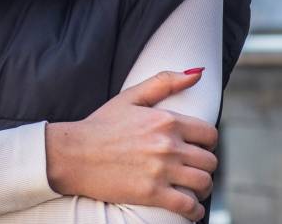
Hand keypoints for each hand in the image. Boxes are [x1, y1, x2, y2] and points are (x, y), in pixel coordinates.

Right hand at [45, 69, 218, 221]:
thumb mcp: (129, 98)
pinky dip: (194, 211)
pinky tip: (190, 209)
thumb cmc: (98, 126)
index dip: (208, 143)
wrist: (71, 154)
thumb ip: (163, 82)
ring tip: (192, 189)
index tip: (198, 148)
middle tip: (193, 169)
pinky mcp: (152, 193)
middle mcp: (168, 145)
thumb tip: (197, 73)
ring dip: (202, 188)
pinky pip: (189, 207)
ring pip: (203, 183)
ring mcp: (161, 171)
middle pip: (210, 161)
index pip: (209, 134)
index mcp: (166, 120)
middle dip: (204, 166)